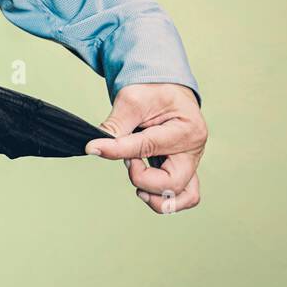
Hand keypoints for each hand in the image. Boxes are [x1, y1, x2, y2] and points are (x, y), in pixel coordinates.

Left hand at [85, 83, 206, 213]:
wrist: (163, 88)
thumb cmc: (151, 90)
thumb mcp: (131, 99)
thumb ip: (116, 125)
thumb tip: (94, 147)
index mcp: (186, 128)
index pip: (147, 147)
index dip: (116, 150)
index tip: (93, 147)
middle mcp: (194, 149)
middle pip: (173, 183)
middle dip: (142, 178)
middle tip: (129, 162)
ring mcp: (191, 162)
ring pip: (184, 197)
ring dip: (156, 196)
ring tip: (137, 181)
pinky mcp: (183, 169)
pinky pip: (181, 195)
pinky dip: (162, 198)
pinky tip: (142, 188)